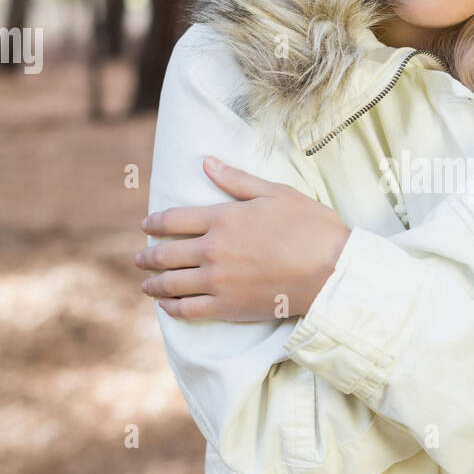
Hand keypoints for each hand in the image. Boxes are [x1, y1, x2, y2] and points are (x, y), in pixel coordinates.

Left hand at [135, 157, 350, 320]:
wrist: (332, 271)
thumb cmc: (311, 227)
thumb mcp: (276, 193)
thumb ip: (237, 180)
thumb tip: (207, 163)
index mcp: (223, 218)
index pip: (173, 220)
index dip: (154, 223)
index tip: (145, 226)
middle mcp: (212, 250)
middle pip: (166, 254)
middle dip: (148, 256)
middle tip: (140, 259)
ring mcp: (217, 281)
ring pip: (171, 284)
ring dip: (154, 283)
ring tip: (146, 284)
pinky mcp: (228, 308)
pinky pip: (188, 310)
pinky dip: (172, 308)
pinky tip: (167, 306)